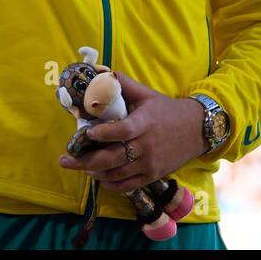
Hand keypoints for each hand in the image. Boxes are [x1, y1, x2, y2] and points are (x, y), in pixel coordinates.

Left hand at [57, 71, 206, 193]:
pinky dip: (110, 184)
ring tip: (79, 166)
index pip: (122, 131)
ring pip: (116, 174)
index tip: (86, 133)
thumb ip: (124, 84)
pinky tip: (99, 177)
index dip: (103, 134)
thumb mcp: (147, 94)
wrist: (195, 130)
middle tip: (65, 159)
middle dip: (85, 161)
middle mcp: (146, 146)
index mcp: (144, 123)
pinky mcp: (152, 176)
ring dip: (94, 172)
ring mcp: (149, 164)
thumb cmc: (167, 110)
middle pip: (112, 159)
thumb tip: (101, 74)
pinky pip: (127, 186)